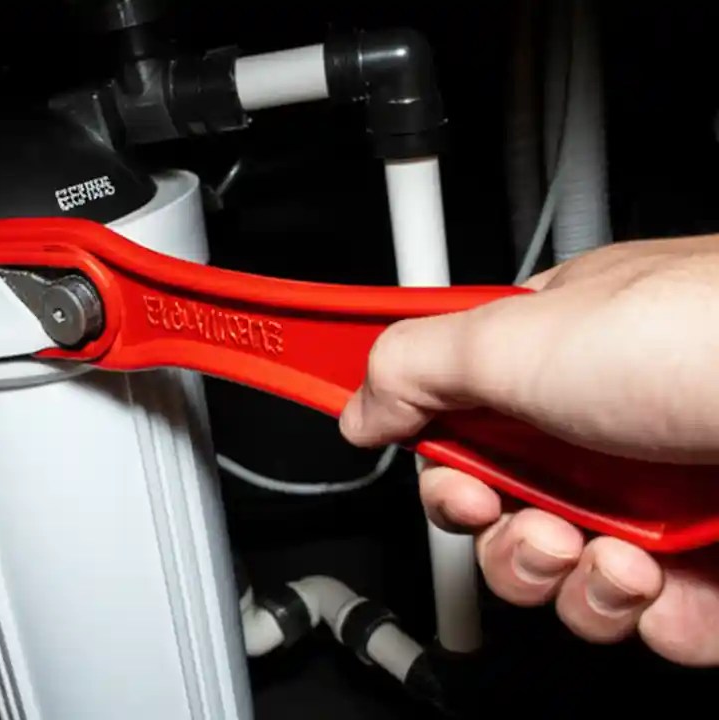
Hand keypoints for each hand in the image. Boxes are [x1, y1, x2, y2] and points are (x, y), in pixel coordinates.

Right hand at [339, 235, 718, 665]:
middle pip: (500, 511)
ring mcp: (663, 499)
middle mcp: (604, 429)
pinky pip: (652, 623)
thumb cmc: (707, 340)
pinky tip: (665, 587)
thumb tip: (359, 405)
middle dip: (500, 532)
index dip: (435, 457)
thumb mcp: (523, 330)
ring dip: (569, 580)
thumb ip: (417, 365)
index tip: (436, 473)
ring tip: (609, 553)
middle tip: (527, 515)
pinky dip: (649, 620)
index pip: (460, 416)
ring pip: (566, 576)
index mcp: (554, 358)